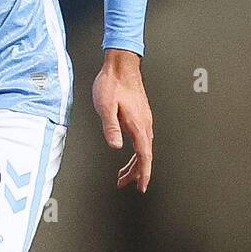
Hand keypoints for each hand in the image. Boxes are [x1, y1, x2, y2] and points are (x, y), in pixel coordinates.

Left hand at [92, 50, 152, 192]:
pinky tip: (128, 153)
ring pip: (143, 148)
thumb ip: (111, 127)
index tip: (142, 187)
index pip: (144, 156)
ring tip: (123, 174)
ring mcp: (144, 119)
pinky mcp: (140, 115)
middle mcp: (144, 123)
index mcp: (138, 124)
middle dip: (135, 172)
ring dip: (134, 163)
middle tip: (124, 183)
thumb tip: (116, 146)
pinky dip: (136, 151)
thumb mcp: (106, 107)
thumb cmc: (113, 83)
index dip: (143, 173)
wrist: (121, 65)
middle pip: (144, 155)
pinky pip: (141, 139)